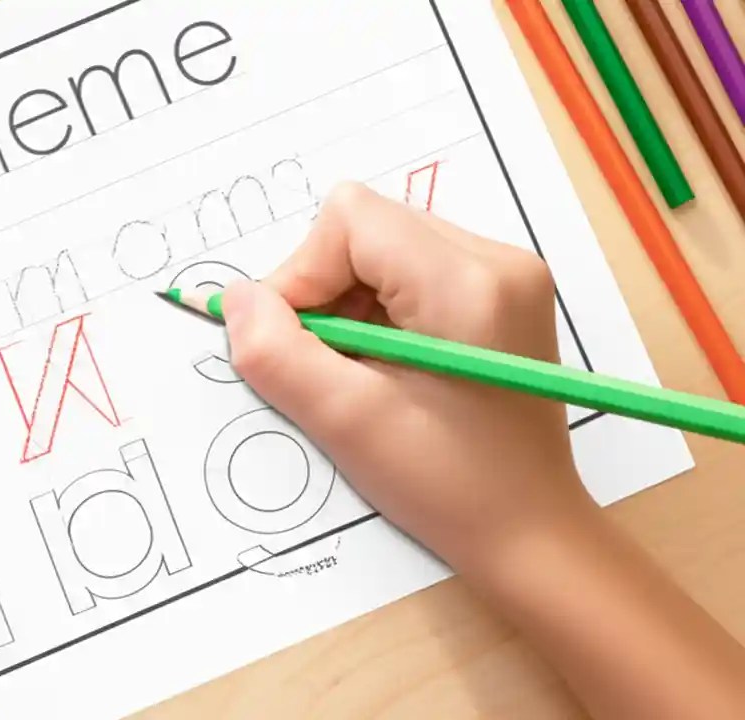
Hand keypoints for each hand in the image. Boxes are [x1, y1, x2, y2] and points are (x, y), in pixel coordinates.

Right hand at [221, 182, 597, 571]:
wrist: (529, 532)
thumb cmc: (449, 486)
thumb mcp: (347, 423)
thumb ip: (276, 353)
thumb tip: (237, 299)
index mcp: (468, 283)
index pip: (350, 220)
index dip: (301, 275)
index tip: (296, 345)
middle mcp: (498, 260)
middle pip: (367, 227)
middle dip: (327, 290)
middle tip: (329, 364)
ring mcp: (506, 274)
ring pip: (384, 246)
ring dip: (351, 302)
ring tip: (362, 372)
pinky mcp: (501, 295)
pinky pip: (412, 270)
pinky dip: (380, 311)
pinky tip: (387, 366)